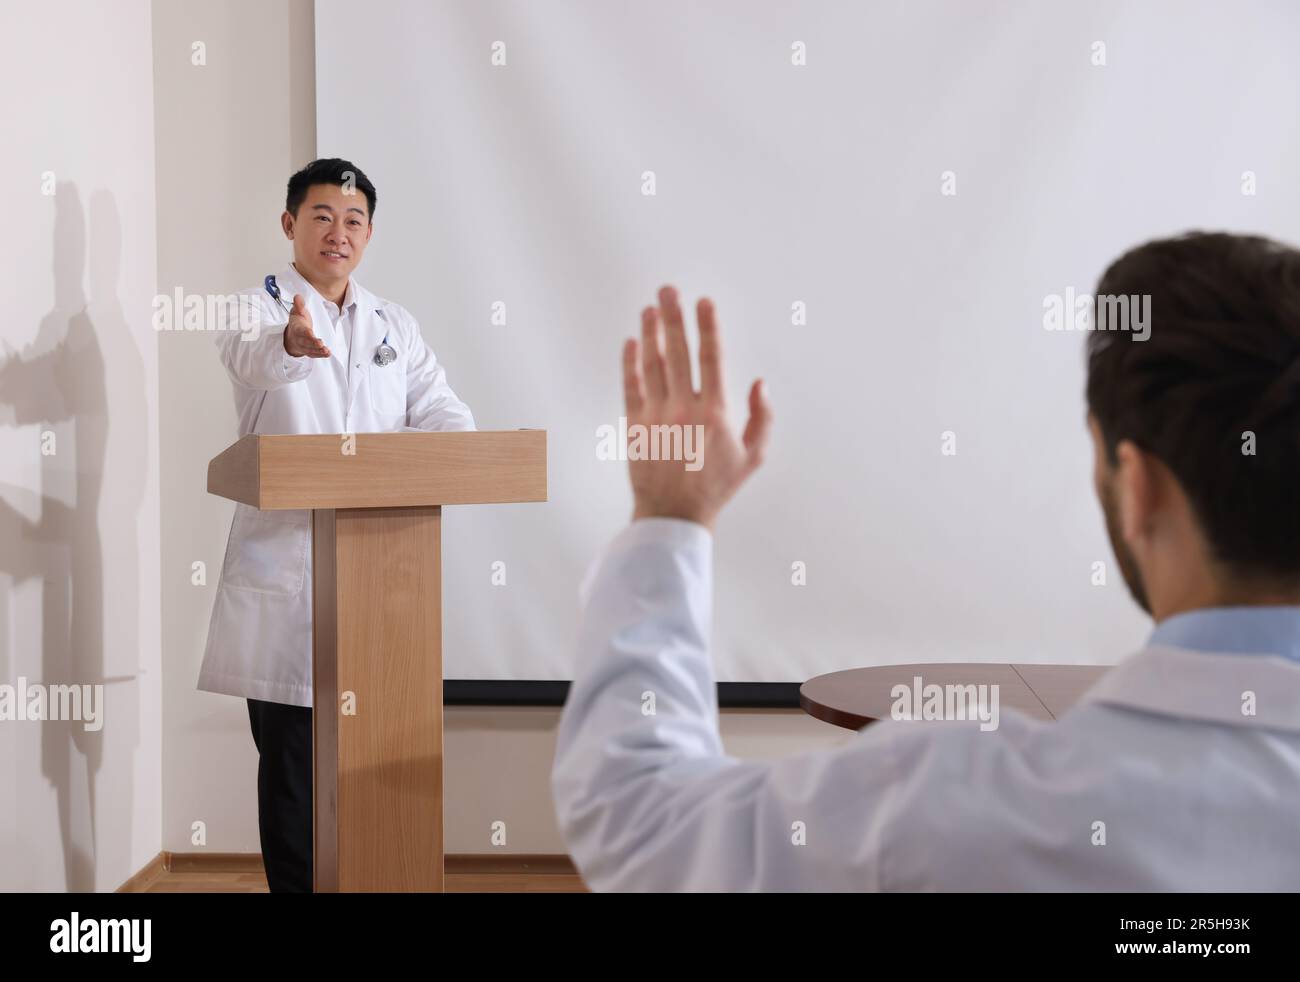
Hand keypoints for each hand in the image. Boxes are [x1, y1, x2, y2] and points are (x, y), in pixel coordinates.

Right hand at [282, 294, 329, 357]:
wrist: (292, 334)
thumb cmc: (297, 322)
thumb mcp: (297, 311)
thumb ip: (299, 305)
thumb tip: (298, 296)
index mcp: (297, 328)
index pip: (301, 331)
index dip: (306, 332)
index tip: (311, 333)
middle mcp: (300, 338)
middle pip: (306, 342)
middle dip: (313, 344)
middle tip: (321, 345)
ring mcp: (304, 346)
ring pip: (310, 350)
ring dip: (318, 351)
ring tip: (327, 351)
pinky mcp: (309, 351)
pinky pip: (314, 354)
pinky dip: (320, 355)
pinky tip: (327, 354)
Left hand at [622, 286, 772, 530]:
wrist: (674, 514)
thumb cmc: (717, 486)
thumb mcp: (753, 456)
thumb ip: (762, 418)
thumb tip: (759, 382)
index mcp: (715, 413)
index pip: (711, 358)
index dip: (707, 327)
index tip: (703, 302)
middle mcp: (684, 409)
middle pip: (678, 352)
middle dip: (674, 317)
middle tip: (669, 289)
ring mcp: (657, 416)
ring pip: (652, 364)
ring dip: (651, 333)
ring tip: (650, 308)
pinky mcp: (636, 426)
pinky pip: (631, 386)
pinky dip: (630, 362)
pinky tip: (632, 342)